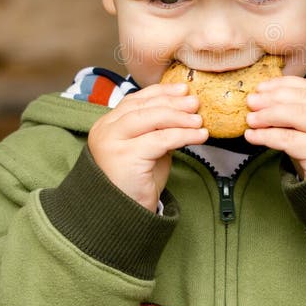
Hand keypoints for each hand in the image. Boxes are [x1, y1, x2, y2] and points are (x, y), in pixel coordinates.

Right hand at [88, 83, 208, 211]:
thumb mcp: (147, 149)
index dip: (161, 92)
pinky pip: (160, 139)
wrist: (123, 216)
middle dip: (172, 102)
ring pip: (151, 119)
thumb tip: (185, 111)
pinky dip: (183, 135)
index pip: (135, 100)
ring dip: (179, 117)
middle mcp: (105, 130)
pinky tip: (198, 136)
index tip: (183, 89)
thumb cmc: (136, 183)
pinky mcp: (125, 156)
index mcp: (107, 124)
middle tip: (195, 102)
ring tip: (199, 120)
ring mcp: (112, 142)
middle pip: (144, 106)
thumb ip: (157, 130)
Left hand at [245, 76, 305, 179]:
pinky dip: (267, 135)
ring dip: (268, 114)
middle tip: (251, 101)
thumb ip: (303, 112)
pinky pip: (289, 139)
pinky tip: (253, 136)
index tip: (262, 87)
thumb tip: (264, 99)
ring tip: (251, 118)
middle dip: (273, 97)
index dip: (284, 85)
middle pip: (303, 98)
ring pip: (297, 115)